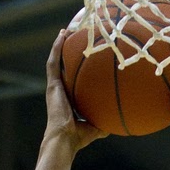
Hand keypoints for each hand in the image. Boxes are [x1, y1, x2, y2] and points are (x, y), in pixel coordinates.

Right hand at [44, 28, 104, 150]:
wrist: (64, 139)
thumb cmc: (78, 137)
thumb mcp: (95, 127)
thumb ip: (104, 122)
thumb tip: (117, 123)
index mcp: (67, 99)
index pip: (70, 79)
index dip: (73, 68)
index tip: (80, 58)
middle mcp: (59, 90)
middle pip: (62, 66)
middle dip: (66, 52)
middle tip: (73, 37)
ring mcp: (54, 86)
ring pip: (55, 60)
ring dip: (60, 45)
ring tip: (66, 30)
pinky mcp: (52, 85)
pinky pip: (53, 62)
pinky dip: (57, 48)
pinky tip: (63, 35)